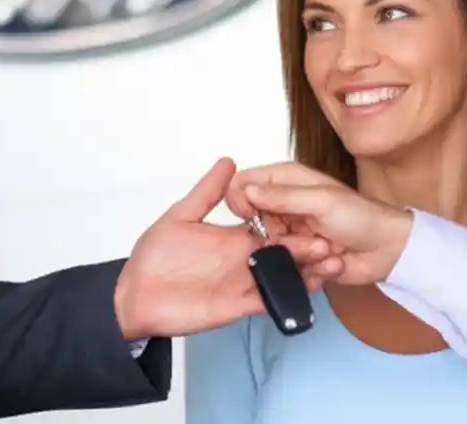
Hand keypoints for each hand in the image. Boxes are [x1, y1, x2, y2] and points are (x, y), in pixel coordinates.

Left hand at [113, 158, 331, 339]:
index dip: (292, 219)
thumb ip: (206, 193)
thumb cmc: (154, 257)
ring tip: (329, 262)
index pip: (270, 225)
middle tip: (328, 240)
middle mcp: (244, 258)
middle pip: (284, 250)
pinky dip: (290, 295)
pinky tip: (307, 288)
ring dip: (307, 270)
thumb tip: (229, 162)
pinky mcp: (240, 305)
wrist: (137, 296)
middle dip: (307, 245)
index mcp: (234, 236)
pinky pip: (271, 300)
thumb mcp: (180, 217)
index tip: (314, 211)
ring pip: (284, 274)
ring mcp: (244, 282)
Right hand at [225, 162, 413, 284]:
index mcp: (287, 180)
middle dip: (273, 235)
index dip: (240, 199)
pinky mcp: (298, 256)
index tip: (251, 216)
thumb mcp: (321, 201)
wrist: (388, 250)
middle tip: (300, 237)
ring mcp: (290, 232)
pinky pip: (286, 265)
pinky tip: (330, 261)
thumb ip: (282, 196)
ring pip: (268, 247)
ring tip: (323, 249)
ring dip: (295, 252)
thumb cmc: (361, 216)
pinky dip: (307, 267)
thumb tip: (246, 190)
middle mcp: (283, 205)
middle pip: (251, 220)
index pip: (244, 183)